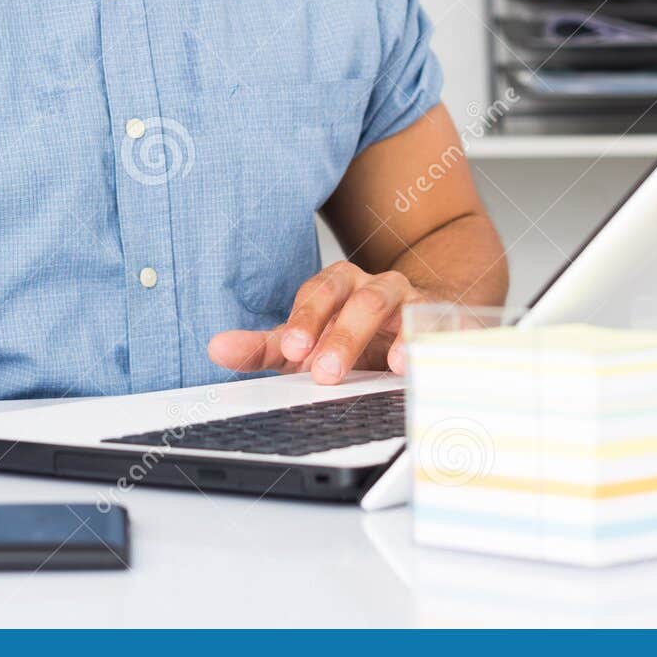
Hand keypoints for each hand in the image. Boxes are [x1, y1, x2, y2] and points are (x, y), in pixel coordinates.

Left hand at [208, 261, 422, 384]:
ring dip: (380, 336)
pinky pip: (434, 323)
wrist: (427, 321)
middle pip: (354, 298)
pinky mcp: (440, 318)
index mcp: (337, 288)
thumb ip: (267, 348)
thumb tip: (217, 348)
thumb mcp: (311, 342)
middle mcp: (372, 286)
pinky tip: (409, 363)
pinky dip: (423, 339)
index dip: (305, 320)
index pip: (317, 295)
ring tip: (376, 366)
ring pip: (389, 304)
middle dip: (340, 333)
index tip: (292, 350)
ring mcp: (408, 300)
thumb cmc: (361, 333)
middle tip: (323, 371)